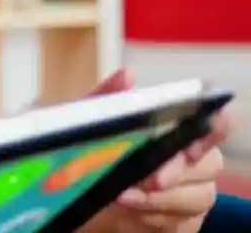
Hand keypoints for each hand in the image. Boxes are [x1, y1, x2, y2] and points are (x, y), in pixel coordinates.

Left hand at [81, 68, 232, 230]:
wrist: (76, 194)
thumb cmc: (91, 151)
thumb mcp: (87, 121)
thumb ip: (107, 97)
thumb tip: (128, 75)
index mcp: (180, 128)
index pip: (216, 124)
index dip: (212, 131)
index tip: (188, 141)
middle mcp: (195, 159)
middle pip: (209, 163)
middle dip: (177, 171)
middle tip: (151, 177)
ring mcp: (192, 191)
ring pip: (197, 196)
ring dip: (160, 198)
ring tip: (125, 195)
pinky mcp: (183, 220)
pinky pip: (182, 221)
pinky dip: (154, 216)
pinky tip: (129, 210)